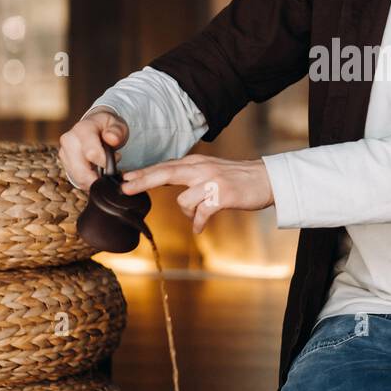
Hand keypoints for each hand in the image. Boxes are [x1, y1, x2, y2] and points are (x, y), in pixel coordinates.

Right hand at [58, 108, 129, 189]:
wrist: (94, 125)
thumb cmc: (106, 127)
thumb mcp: (117, 124)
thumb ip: (117, 131)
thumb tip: (112, 139)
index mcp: (82, 129)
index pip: (91, 153)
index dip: (106, 162)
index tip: (116, 158)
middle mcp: (69, 140)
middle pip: (81, 170)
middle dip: (98, 177)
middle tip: (110, 173)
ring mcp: (64, 151)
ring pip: (78, 177)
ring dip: (93, 180)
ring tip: (104, 171)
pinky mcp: (64, 161)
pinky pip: (76, 179)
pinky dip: (88, 181)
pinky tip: (96, 173)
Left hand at [119, 154, 274, 232]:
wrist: (266, 179)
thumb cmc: (236, 178)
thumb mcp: (209, 170)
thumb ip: (188, 175)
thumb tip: (165, 184)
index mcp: (196, 163)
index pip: (164, 167)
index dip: (143, 173)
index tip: (124, 178)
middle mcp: (201, 169)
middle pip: (165, 174)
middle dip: (143, 181)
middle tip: (125, 188)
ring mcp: (211, 182)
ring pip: (184, 201)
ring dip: (189, 213)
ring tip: (201, 214)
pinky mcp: (222, 196)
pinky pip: (201, 214)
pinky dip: (199, 223)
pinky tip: (201, 226)